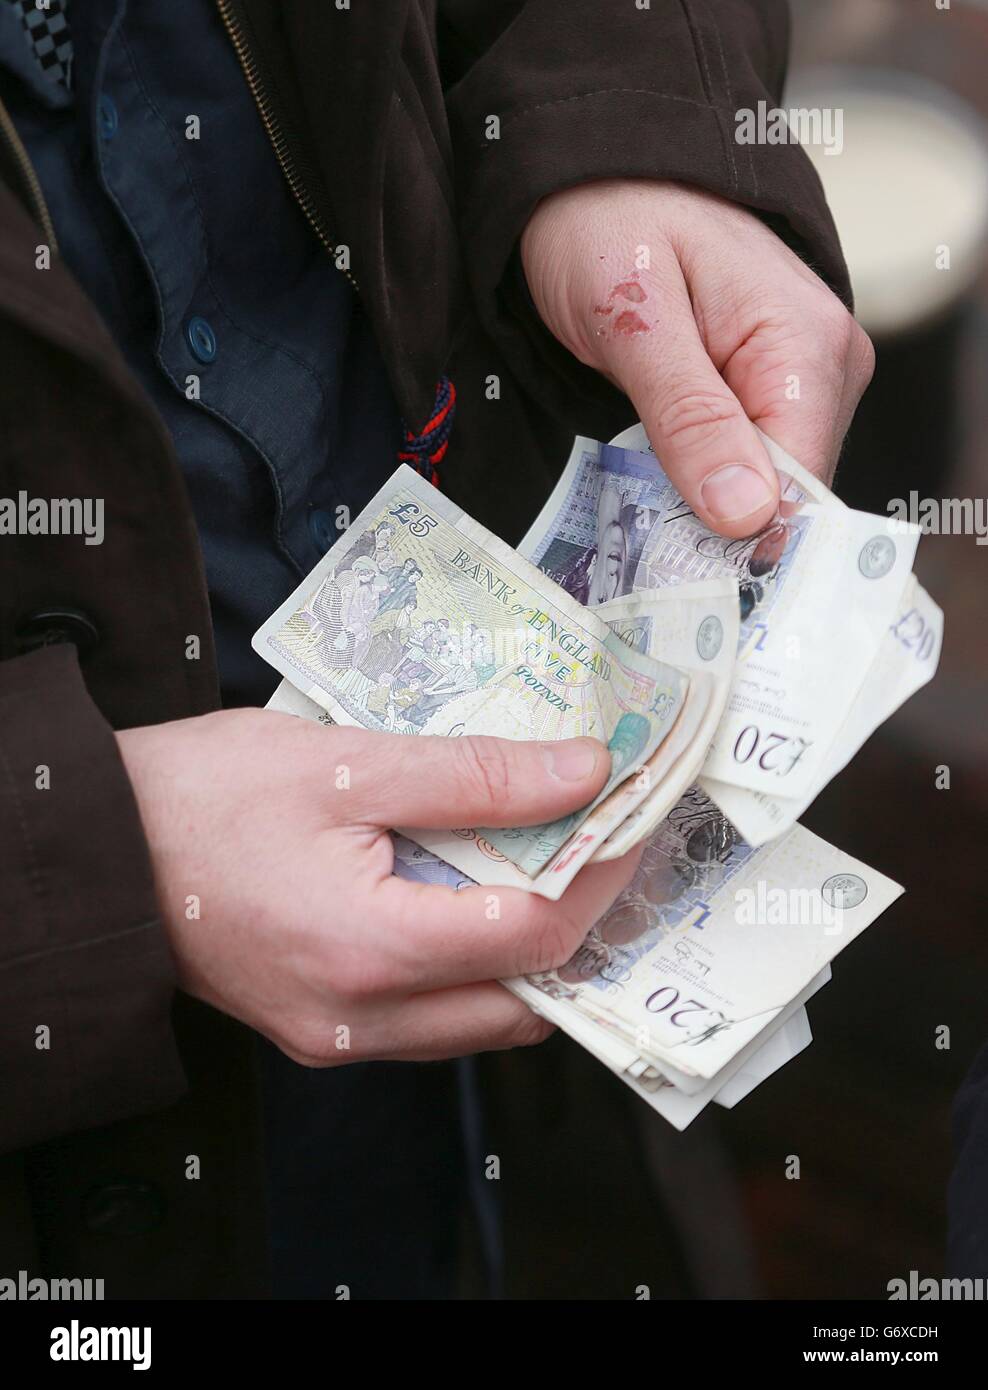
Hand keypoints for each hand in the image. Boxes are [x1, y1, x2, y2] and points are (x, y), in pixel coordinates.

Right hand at [117, 709, 640, 1065]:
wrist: (97, 850)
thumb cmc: (204, 797)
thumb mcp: (347, 764)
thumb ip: (476, 776)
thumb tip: (586, 774)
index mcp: (371, 951)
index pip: (537, 935)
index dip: (601, 876)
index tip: (632, 817)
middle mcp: (363, 1021)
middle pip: (522, 1000)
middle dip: (580, 928)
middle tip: (604, 848)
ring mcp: (339, 1037)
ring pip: (480, 1020)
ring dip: (529, 954)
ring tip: (550, 867)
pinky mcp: (321, 1030)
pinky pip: (430, 1018)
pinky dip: (472, 968)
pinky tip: (474, 899)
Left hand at [521, 179, 874, 536]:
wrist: (595, 168)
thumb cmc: (606, 222)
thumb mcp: (632, 319)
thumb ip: (689, 416)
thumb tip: (746, 516)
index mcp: (804, 342)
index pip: (798, 481)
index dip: (742, 536)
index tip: (678, 573)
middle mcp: (825, 362)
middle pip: (788, 490)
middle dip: (720, 527)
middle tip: (647, 552)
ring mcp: (804, 374)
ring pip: (767, 483)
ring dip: (707, 508)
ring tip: (646, 513)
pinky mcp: (770, 384)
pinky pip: (750, 458)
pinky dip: (705, 481)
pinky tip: (662, 486)